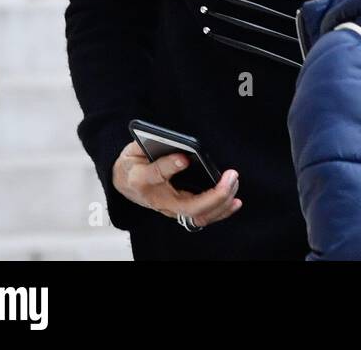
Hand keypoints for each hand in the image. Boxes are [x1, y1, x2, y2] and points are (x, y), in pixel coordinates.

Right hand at [112, 140, 240, 228]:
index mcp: (141, 178)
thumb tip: (174, 142)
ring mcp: (169, 209)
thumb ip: (150, 144)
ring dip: (221, 203)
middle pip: (187, 206)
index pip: (155, 175)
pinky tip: (235, 202)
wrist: (125, 182)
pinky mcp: (179, 212)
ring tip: (234, 183)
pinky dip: (220, 212)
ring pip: (197, 216)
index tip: (185, 158)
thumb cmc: (134, 163)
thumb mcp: (134, 149)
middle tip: (231, 176)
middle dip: (214, 195)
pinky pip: (201, 218)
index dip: (169, 167)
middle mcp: (157, 199)